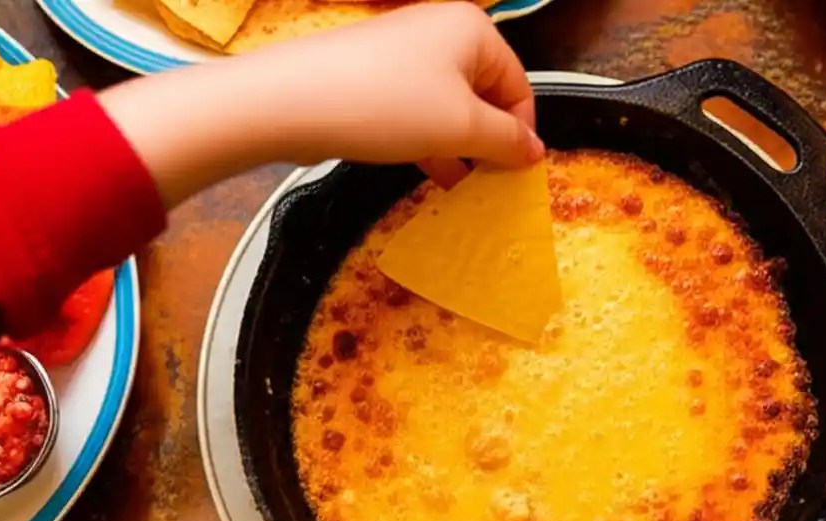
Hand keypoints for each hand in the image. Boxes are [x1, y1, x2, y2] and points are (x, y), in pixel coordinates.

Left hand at [100, 2, 542, 205]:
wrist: (290, 101)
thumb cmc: (385, 105)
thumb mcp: (460, 128)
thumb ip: (505, 141)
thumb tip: (535, 152)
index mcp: (473, 30)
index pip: (519, 86)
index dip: (521, 133)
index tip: (514, 174)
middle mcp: (440, 32)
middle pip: (484, 94)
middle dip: (487, 140)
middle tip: (486, 182)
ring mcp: (403, 54)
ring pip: (449, 106)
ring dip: (457, 146)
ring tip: (458, 185)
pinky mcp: (373, 78)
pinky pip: (416, 111)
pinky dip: (427, 140)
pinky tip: (428, 172)